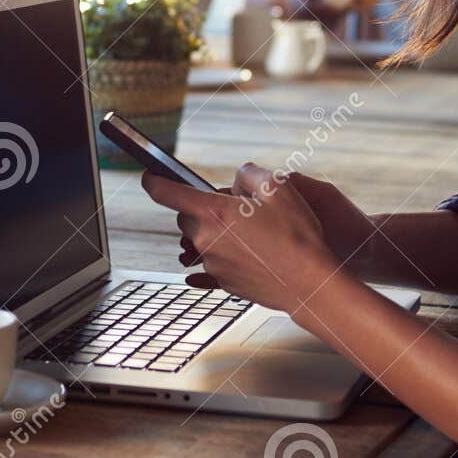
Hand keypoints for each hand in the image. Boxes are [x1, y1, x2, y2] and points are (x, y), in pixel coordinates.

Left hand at [140, 162, 344, 315]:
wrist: (309, 283)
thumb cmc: (296, 236)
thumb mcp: (278, 187)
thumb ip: (250, 174)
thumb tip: (239, 178)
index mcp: (214, 213)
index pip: (167, 193)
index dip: (154, 182)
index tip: (148, 178)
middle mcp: (207, 240)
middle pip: (186, 217)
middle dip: (202, 209)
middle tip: (235, 208)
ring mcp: (214, 264)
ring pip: (204, 239)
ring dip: (220, 232)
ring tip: (255, 233)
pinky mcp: (224, 282)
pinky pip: (217, 260)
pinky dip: (230, 253)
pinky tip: (257, 251)